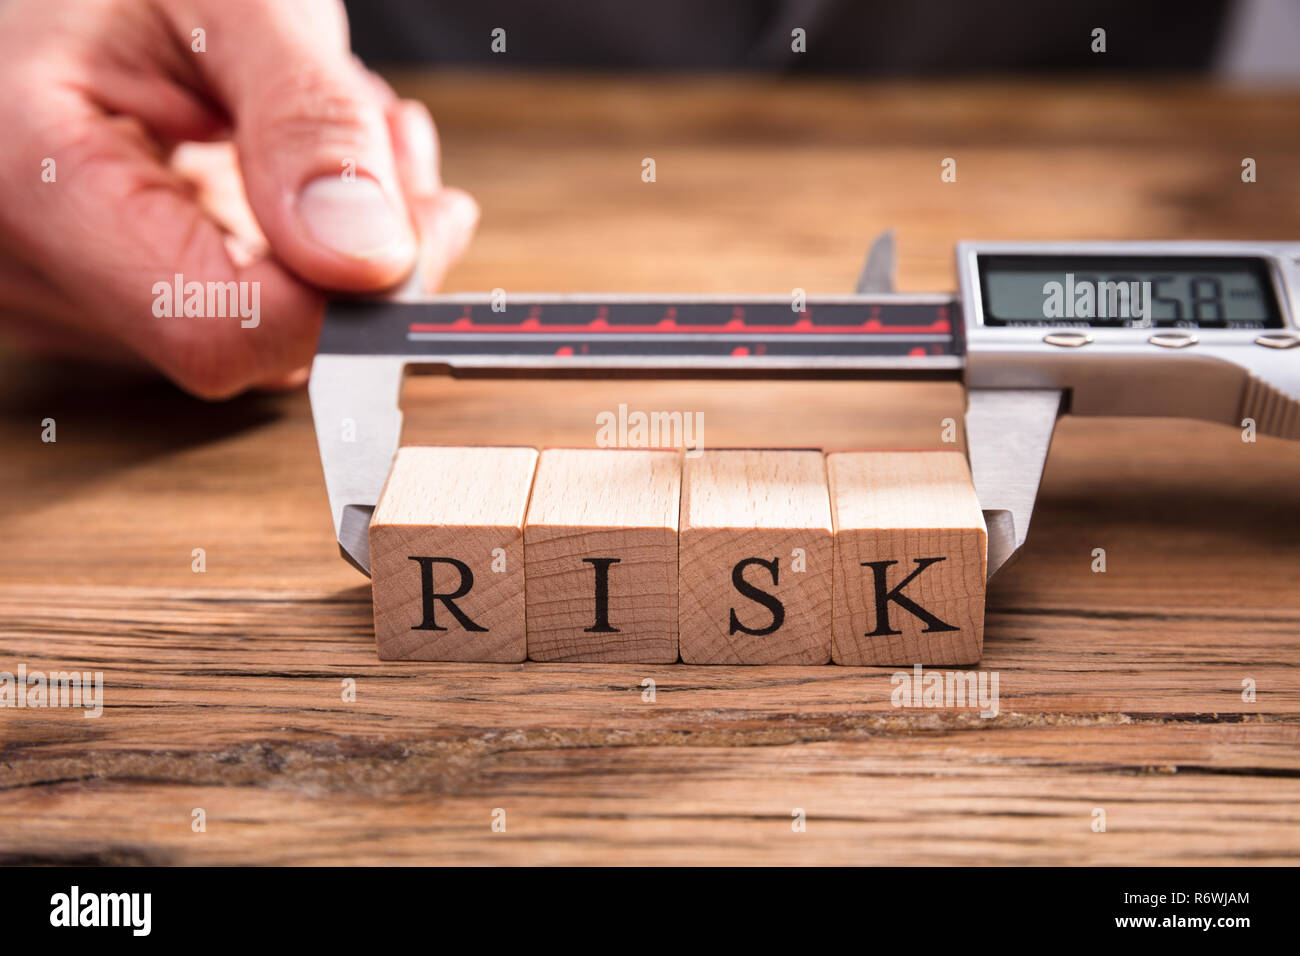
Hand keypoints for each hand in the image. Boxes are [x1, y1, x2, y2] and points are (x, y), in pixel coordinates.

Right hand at [0, 0, 478, 396]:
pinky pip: (244, 309)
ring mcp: (73, 292)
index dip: (345, 300)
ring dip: (346, 242)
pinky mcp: (113, 295)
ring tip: (351, 126)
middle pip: (255, 339)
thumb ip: (304, 120)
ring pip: (267, 332)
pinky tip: (305, 163)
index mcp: (37, 185)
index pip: (218, 330)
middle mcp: (39, 267)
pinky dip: (305, 244)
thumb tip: (369, 259)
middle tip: (394, 139)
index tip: (423, 221)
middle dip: (363, 253)